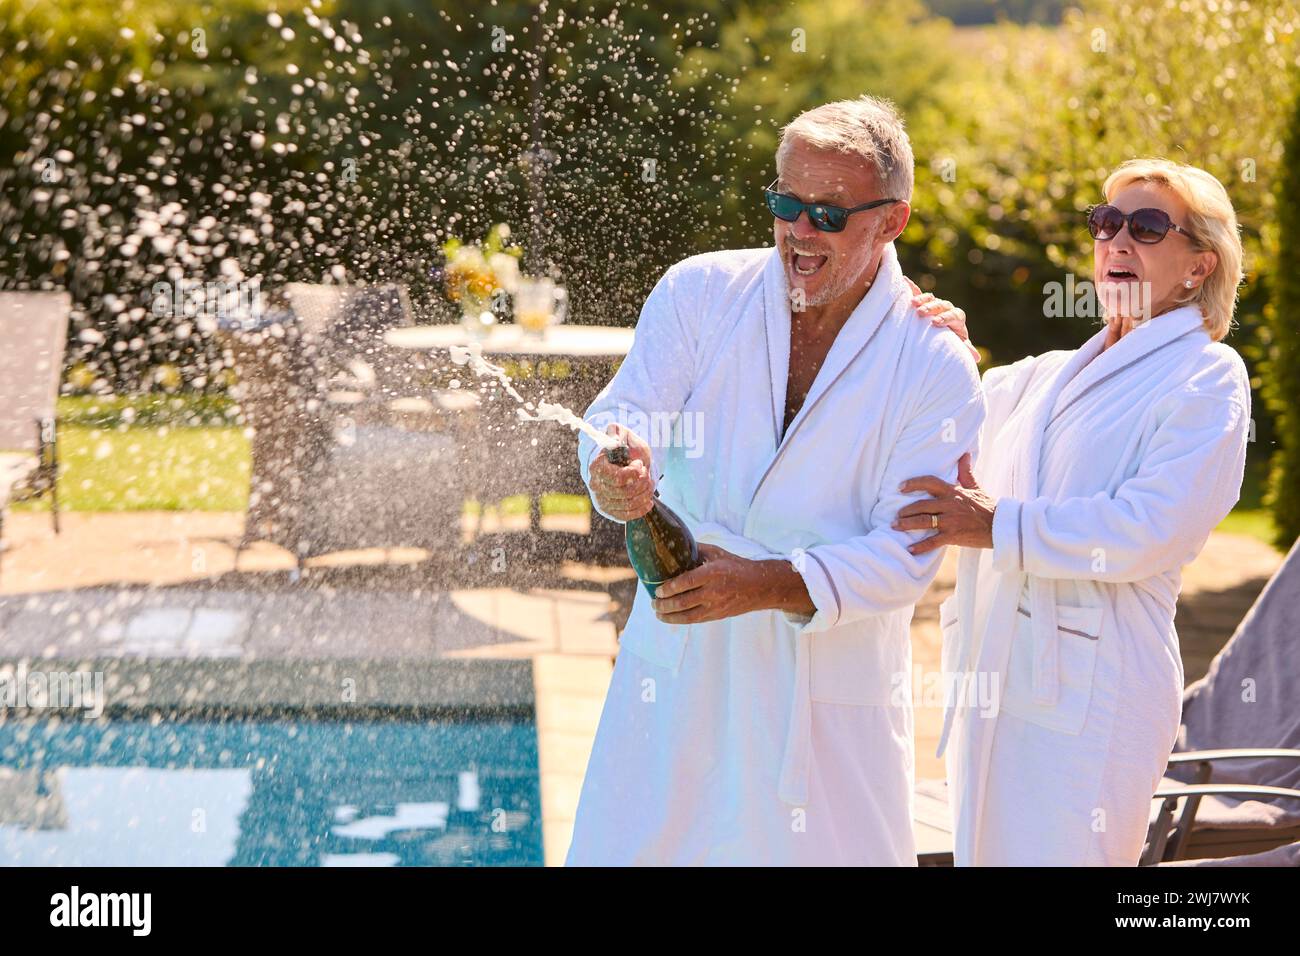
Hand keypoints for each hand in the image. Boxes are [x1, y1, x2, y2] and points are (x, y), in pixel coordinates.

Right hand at [589, 424, 654, 520]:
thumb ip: (617, 433)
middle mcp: (596, 486)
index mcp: (597, 467)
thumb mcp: (625, 436)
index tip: (639, 463)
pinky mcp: (611, 511)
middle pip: (625, 493)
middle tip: (646, 473)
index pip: (618, 478)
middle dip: (642, 483)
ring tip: (648, 483)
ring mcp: (603, 500)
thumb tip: (614, 437)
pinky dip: (641, 509)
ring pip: (628, 504)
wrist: (628, 463)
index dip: (634, 473)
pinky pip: (627, 516)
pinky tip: (648, 500)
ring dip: (644, 494)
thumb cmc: (627, 449)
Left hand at [652, 544, 776, 623]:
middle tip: (653, 603)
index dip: (669, 588)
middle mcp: (714, 591)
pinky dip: (680, 620)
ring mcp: (716, 606)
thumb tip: (675, 547)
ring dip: (669, 616)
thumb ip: (696, 550)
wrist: (760, 586)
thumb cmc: (736, 566)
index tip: (657, 591)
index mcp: (713, 573)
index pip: (686, 582)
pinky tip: (671, 617)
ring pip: (688, 615)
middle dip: (664, 605)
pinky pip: (695, 620)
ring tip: (658, 613)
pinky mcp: (718, 616)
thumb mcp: (717, 553)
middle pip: (684, 602)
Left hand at [893, 453, 996, 554]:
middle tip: (895, 515)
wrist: (1001, 526)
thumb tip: (965, 454)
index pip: (929, 483)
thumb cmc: (987, 506)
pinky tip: (910, 549)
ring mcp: (951, 520)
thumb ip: (966, 472)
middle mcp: (949, 504)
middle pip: (921, 505)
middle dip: (905, 510)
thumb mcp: (975, 487)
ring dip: (907, 525)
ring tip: (895, 527)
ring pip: (923, 521)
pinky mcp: (953, 535)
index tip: (900, 487)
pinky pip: (933, 541)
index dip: (913, 483)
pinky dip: (920, 546)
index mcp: (953, 492)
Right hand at [903, 276, 979, 362]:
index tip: (936, 323)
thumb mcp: (958, 347)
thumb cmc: (950, 344)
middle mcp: (947, 309)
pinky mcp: (924, 303)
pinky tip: (904, 281)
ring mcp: (935, 305)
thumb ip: (964, 349)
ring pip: (931, 298)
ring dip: (922, 300)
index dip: (946, 317)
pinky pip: (918, 293)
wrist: (943, 338)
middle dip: (932, 308)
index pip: (954, 315)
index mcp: (957, 318)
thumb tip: (976, 357)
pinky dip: (911, 288)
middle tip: (922, 313)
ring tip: (912, 304)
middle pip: (942, 304)